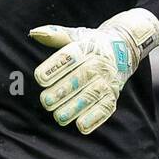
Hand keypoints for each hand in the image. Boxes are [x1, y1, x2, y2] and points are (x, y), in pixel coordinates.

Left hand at [29, 8, 158, 133]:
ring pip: (92, 94)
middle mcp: (100, 64)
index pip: (70, 56)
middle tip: (45, 101)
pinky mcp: (114, 95)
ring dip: (76, 107)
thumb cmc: (92, 44)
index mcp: (87, 47)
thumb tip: (34, 33)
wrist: (124, 48)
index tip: (40, 77)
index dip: (55, 67)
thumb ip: (55, 35)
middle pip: (81, 77)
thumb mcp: (76, 36)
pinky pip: (106, 107)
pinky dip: (95, 118)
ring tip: (59, 117)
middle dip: (63, 90)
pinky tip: (81, 126)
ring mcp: (108, 80)